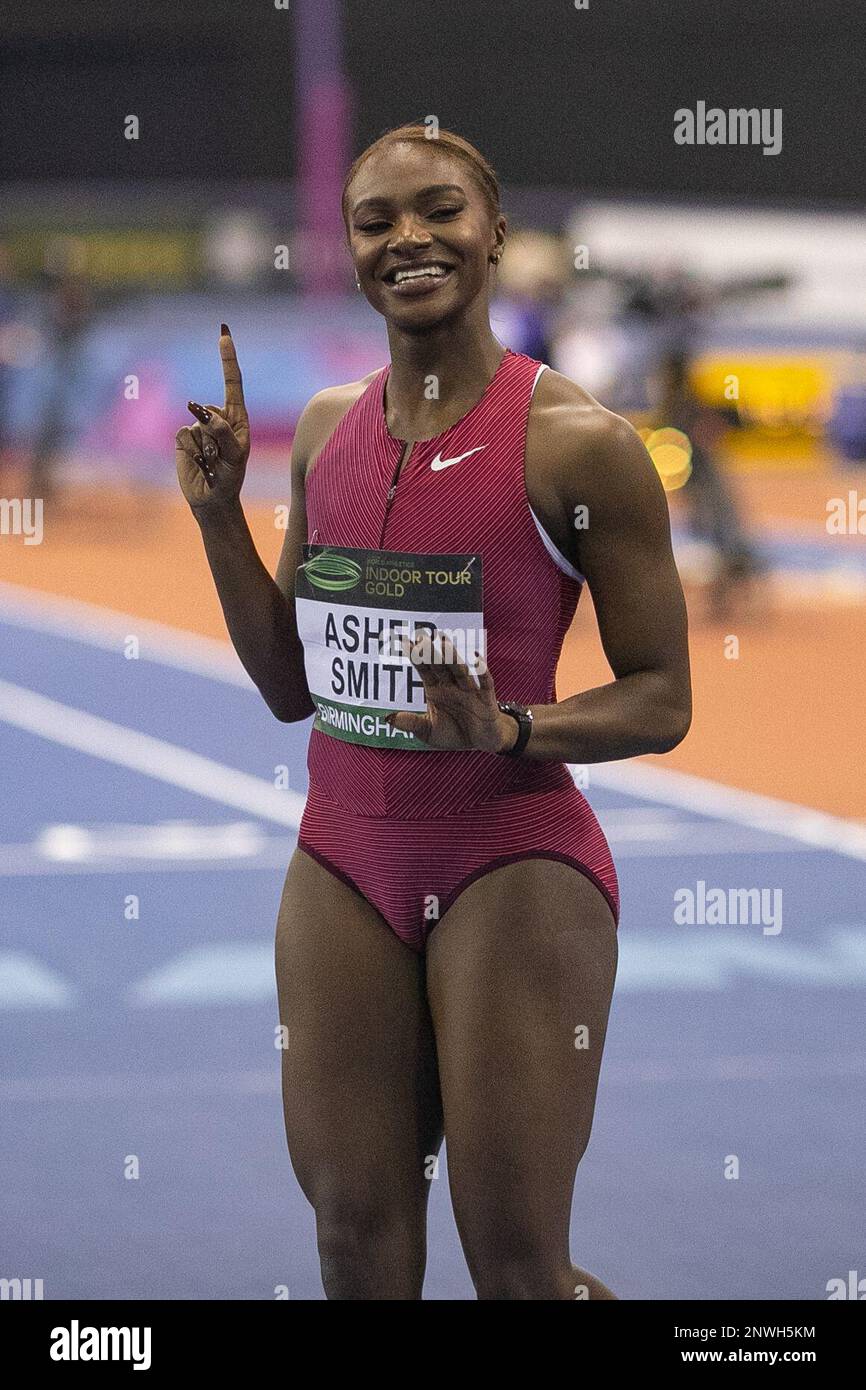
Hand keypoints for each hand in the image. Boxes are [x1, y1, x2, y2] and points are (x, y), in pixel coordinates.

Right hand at [175, 325, 250, 509]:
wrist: (211, 498)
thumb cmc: (230, 477)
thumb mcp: (235, 458)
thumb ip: (224, 434)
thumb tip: (205, 414)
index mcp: (237, 418)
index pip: (232, 383)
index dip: (228, 359)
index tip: (223, 334)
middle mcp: (217, 418)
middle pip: (211, 413)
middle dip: (215, 437)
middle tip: (221, 459)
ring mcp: (198, 426)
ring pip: (197, 426)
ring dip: (205, 448)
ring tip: (211, 463)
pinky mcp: (183, 436)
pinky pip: (184, 435)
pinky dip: (192, 451)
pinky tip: (198, 462)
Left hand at [387, 632, 515, 751]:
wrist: (480, 743)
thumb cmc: (453, 733)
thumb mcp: (428, 732)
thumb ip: (411, 724)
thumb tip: (388, 718)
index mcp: (435, 689)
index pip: (423, 668)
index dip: (415, 656)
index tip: (404, 642)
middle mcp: (451, 685)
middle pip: (440, 665)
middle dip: (431, 653)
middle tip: (422, 638)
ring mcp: (469, 689)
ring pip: (459, 670)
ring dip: (452, 657)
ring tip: (444, 642)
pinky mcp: (486, 698)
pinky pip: (485, 682)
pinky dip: (482, 670)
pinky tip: (477, 658)